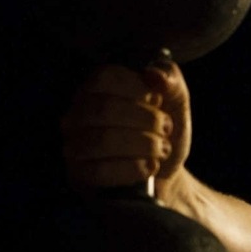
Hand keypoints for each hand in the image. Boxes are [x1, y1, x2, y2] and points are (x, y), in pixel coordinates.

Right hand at [60, 60, 192, 193]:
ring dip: (144, 145)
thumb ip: (170, 80)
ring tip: (162, 149)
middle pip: (105, 109)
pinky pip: (101, 171)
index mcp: (96, 89)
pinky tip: (150, 166)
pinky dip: (134, 169)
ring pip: (102, 141)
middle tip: (166, 128)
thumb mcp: (176, 101)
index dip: (138, 89)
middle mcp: (77, 114)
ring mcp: (74, 145)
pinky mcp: (80, 175)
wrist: (166, 170)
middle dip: (147, 119)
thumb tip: (154, 75)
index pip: (105, 77)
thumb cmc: (164, 131)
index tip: (158, 101)